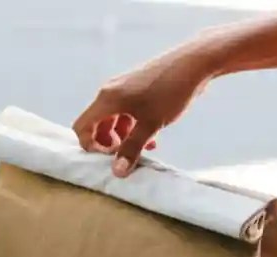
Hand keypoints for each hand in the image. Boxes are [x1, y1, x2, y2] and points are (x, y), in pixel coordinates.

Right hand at [73, 43, 215, 176]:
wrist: (194, 63)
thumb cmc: (170, 91)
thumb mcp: (151, 124)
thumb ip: (131, 148)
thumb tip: (117, 172)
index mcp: (108, 99)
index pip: (82, 127)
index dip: (91, 147)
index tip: (111, 157)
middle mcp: (111, 92)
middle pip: (97, 125)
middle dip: (109, 144)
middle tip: (128, 156)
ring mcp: (124, 89)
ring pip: (114, 121)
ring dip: (125, 138)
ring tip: (145, 149)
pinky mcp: (137, 89)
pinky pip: (127, 113)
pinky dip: (135, 128)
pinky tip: (153, 138)